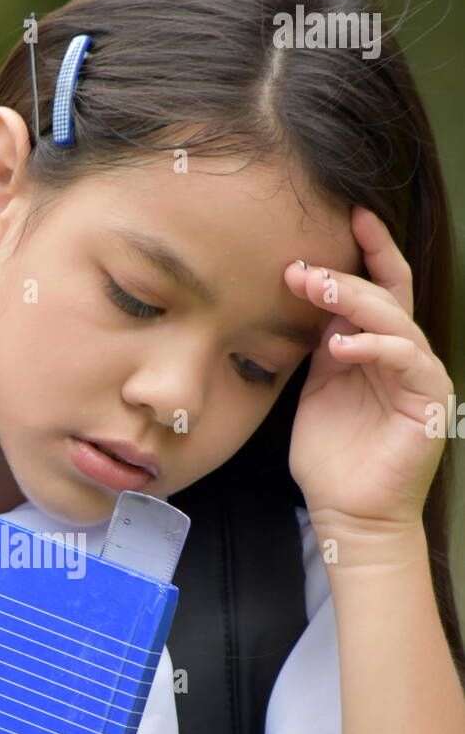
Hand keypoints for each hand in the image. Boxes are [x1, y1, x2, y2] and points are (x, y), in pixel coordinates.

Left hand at [283, 205, 452, 537]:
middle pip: (388, 295)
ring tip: (313, 288)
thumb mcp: (315, 390)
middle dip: (348, 270)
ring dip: (353, 300)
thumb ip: (319, 346)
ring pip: (395, 320)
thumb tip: (307, 299)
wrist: (348, 514)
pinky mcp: (429, 402)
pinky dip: (374, 347)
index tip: (340, 218)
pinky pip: (407, 360)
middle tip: (304, 260)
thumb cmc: (330, 459)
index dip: (363, 253)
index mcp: (377, 349)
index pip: (377, 289)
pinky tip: (341, 345)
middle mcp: (403, 356)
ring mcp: (420, 377)